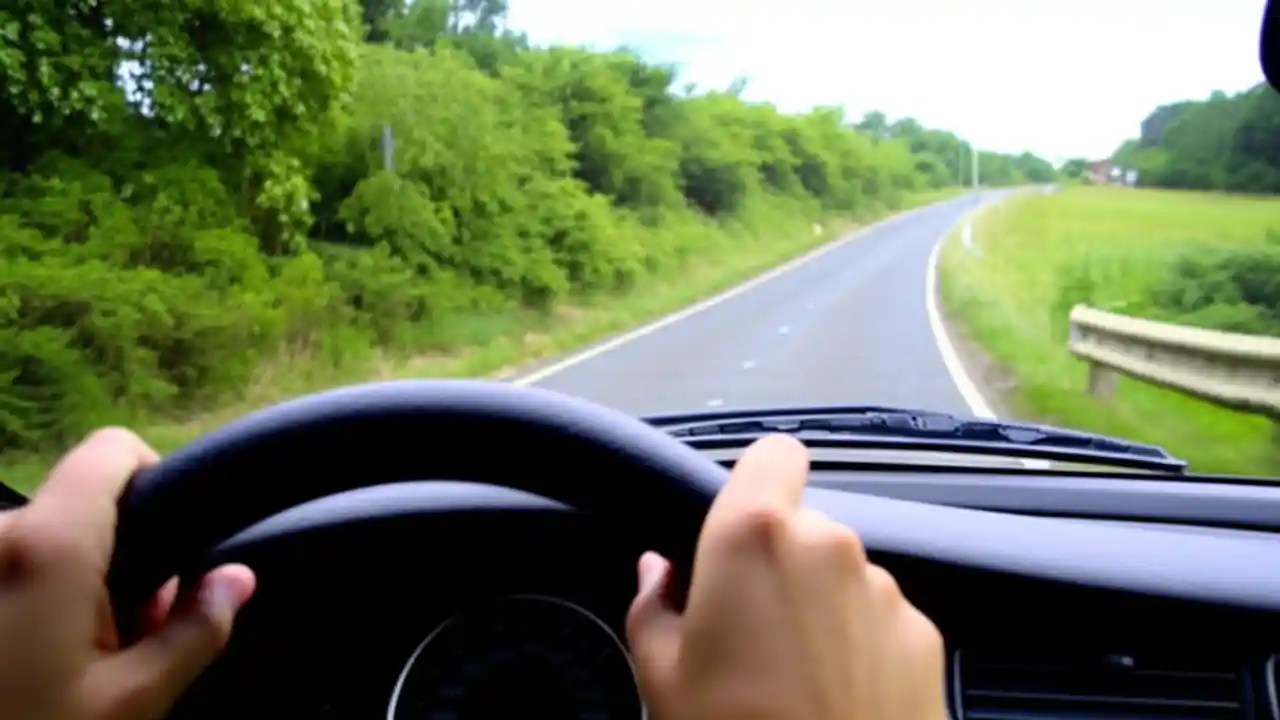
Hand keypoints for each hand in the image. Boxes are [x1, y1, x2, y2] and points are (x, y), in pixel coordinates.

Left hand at [0, 428, 255, 719]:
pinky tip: (21, 662)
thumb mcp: (130, 704)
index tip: (168, 544)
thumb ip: (195, 630)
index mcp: (47, 546)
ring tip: (62, 662)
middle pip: (72, 509)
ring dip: (59, 587)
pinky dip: (19, 600)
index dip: (154, 479)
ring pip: (29, 544)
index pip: (112, 451)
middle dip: (110, 560)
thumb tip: (236, 580)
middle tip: (119, 639)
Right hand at [627, 434, 947, 719]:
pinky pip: (877, 615)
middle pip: (800, 525)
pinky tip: (833, 695)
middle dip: (775, 563)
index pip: (772, 453)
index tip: (738, 519)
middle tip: (745, 631)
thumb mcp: (660, 676)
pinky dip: (857, 641)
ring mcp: (883, 590)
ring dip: (817, 605)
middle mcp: (828, 546)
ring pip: (838, 573)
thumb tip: (656, 573)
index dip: (756, 480)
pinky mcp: (922, 633)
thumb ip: (652, 604)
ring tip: (789, 676)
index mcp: (754, 538)